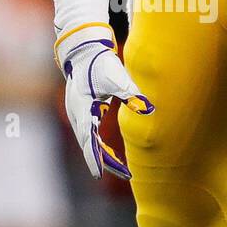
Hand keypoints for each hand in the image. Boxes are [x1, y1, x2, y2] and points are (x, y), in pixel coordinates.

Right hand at [63, 38, 152, 179]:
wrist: (84, 51)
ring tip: (123, 169)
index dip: (94, 158)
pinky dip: (99, 146)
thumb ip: (131, 93)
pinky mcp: (82, 113)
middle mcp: (77, 115)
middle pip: (89, 145)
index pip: (88, 139)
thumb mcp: (116, 78)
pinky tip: (111, 155)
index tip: (99, 175)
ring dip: (103, 156)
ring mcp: (78, 115)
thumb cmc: (100, 64)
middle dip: (104, 162)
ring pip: (89, 142)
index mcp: (83, 109)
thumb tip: (149, 108)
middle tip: (125, 174)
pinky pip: (90, 135)